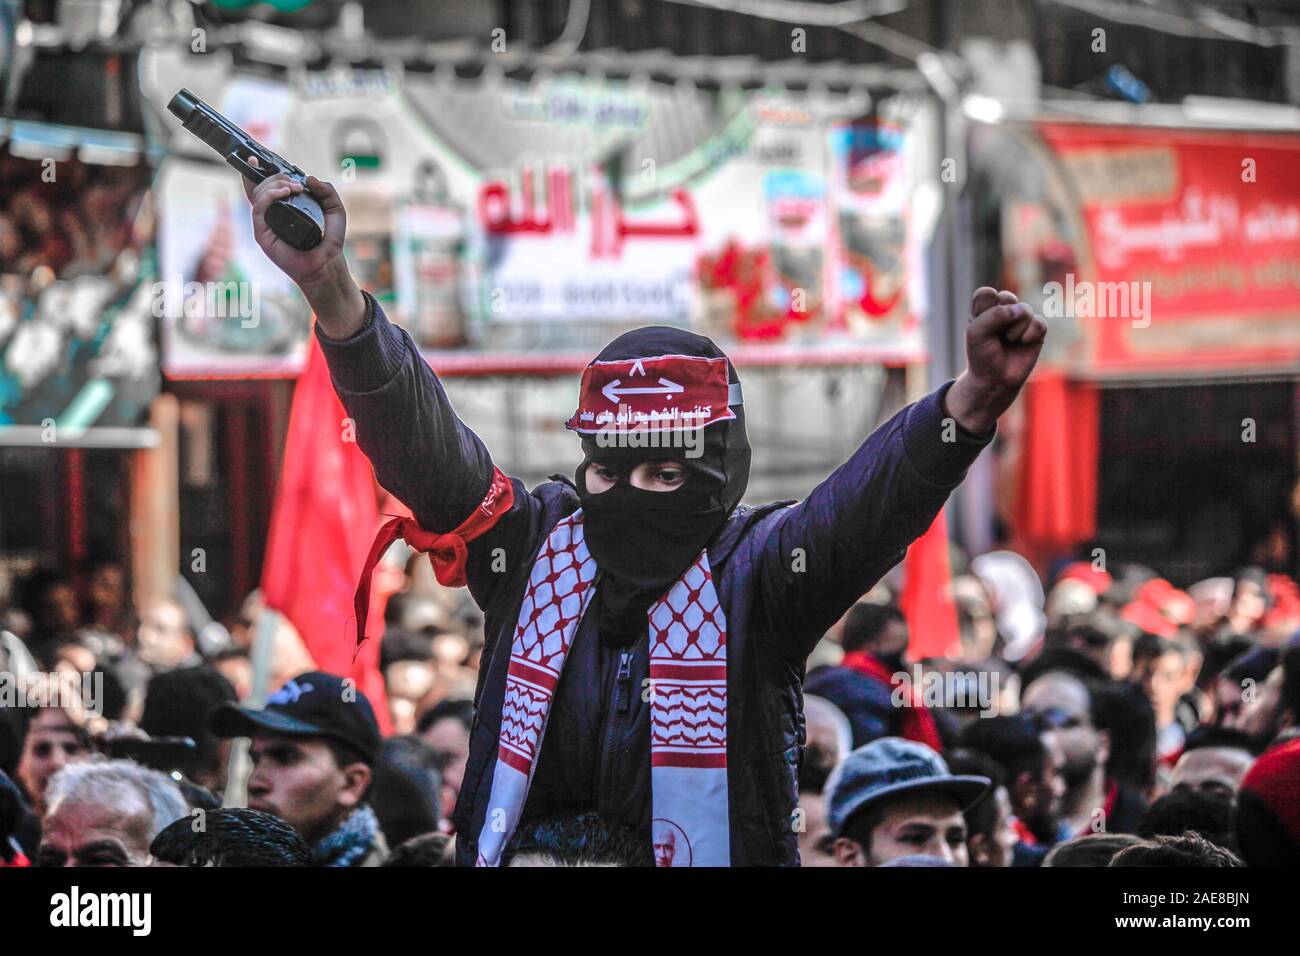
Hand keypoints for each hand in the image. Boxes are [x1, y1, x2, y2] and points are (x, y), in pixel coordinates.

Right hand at [242, 158, 364, 337]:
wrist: (327, 263)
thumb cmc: (329, 239)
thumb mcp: (334, 209)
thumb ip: (326, 190)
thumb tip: (309, 178)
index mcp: (281, 206)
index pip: (263, 185)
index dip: (257, 170)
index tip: (257, 158)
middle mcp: (270, 213)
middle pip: (260, 185)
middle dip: (275, 176)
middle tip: (293, 181)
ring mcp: (264, 223)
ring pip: (258, 194)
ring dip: (274, 184)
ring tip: (293, 187)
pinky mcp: (262, 234)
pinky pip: (259, 208)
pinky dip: (269, 196)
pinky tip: (285, 192)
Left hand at [945, 287, 1046, 434]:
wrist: (994, 379)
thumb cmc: (982, 355)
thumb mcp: (977, 333)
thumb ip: (994, 315)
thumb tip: (1021, 310)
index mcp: (984, 308)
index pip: (986, 293)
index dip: (983, 309)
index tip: (979, 326)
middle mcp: (1003, 310)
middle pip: (1006, 297)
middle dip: (1000, 318)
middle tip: (995, 335)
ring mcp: (1021, 319)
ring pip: (1024, 310)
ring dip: (1014, 330)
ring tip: (1008, 341)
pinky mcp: (1036, 330)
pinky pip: (1038, 322)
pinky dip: (1029, 334)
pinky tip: (1023, 342)